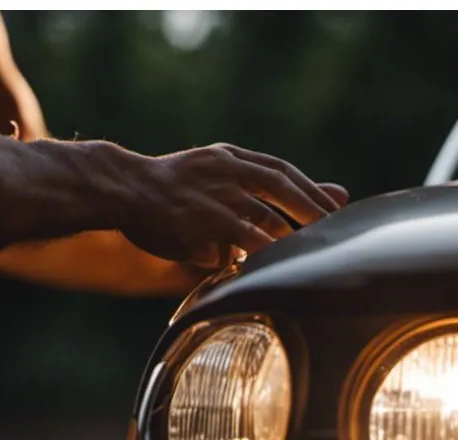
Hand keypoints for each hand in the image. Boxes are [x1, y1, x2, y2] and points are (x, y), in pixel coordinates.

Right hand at [84, 141, 348, 264]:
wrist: (119, 189)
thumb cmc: (165, 194)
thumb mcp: (207, 183)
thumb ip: (243, 195)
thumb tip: (266, 217)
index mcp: (227, 157)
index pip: (280, 170)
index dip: (309, 188)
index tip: (335, 205)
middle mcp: (225, 168)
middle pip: (281, 184)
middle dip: (312, 207)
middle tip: (338, 228)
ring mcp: (213, 191)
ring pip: (265, 213)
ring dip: (293, 234)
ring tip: (315, 253)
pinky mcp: (201, 216)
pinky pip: (241, 235)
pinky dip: (263, 250)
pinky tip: (279, 265)